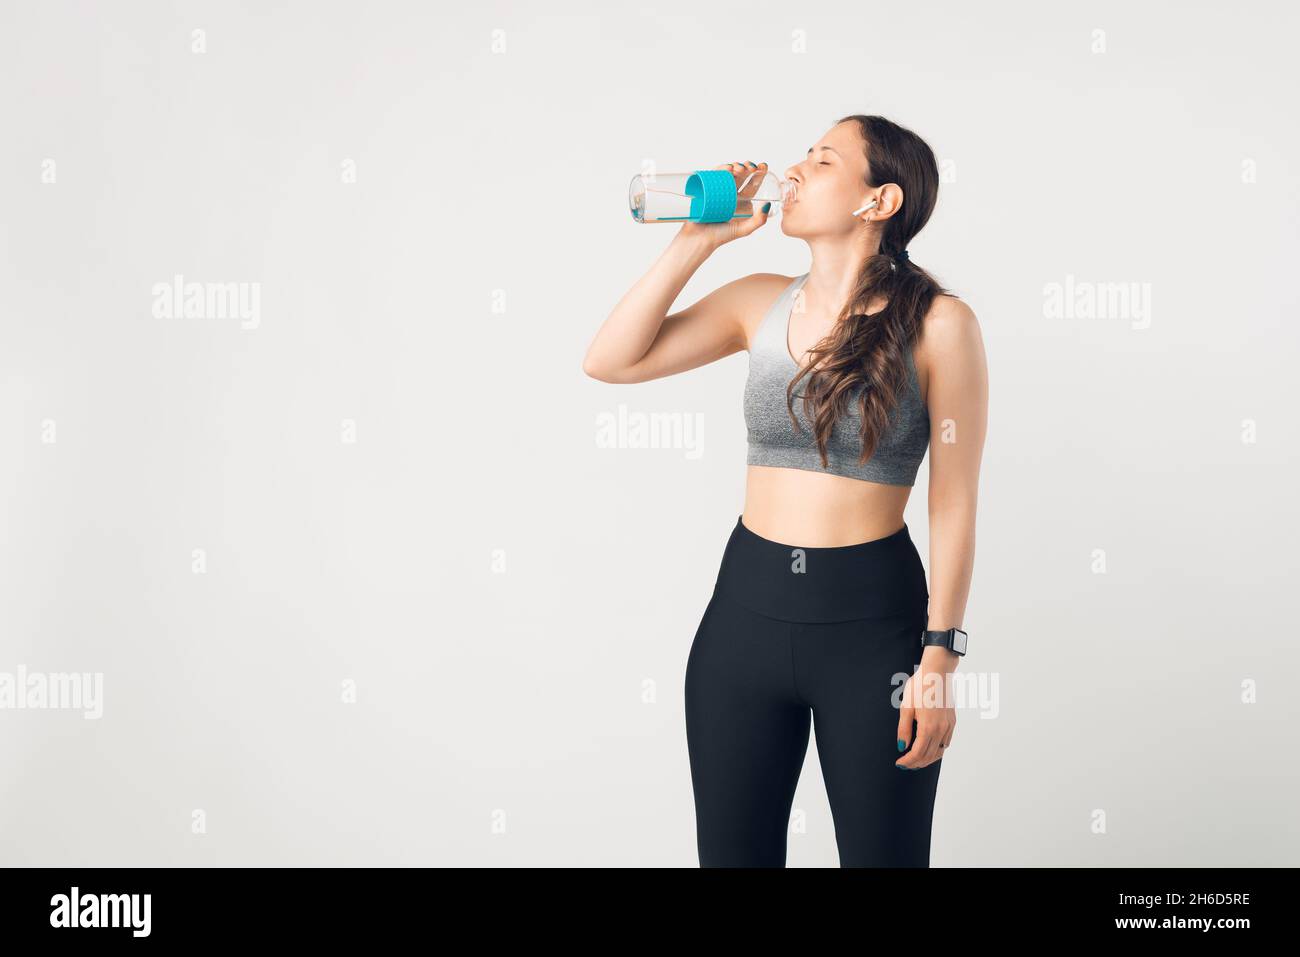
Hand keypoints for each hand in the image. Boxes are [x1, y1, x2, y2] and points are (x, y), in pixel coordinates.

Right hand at [677, 161, 772, 248]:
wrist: (698, 238)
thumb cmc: (720, 236)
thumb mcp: (744, 229)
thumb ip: (758, 220)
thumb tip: (767, 204)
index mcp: (742, 202)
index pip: (752, 185)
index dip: (759, 174)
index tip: (763, 166)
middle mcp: (731, 194)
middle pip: (742, 176)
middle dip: (748, 167)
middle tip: (751, 167)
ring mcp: (718, 190)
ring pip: (729, 173)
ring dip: (736, 166)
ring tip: (740, 168)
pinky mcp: (707, 188)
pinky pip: (715, 175)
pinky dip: (721, 168)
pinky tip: (728, 168)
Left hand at [895, 650, 957, 769]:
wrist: (937, 673)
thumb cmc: (919, 687)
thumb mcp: (906, 707)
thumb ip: (904, 729)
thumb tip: (902, 746)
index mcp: (928, 727)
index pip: (918, 753)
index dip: (908, 761)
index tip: (899, 763)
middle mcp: (941, 729)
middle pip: (929, 755)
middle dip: (916, 763)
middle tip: (905, 764)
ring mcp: (948, 726)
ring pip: (939, 751)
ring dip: (928, 759)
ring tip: (916, 760)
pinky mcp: (952, 722)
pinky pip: (946, 742)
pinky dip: (938, 750)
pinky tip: (930, 749)